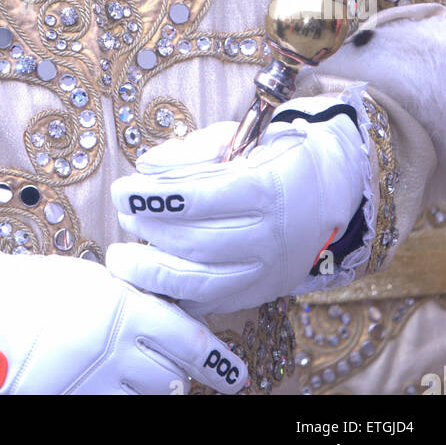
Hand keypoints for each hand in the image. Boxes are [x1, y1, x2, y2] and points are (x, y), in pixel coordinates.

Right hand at [0, 222, 247, 394]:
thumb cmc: (41, 287)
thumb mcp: (95, 281)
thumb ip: (134, 299)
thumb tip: (178, 318)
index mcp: (123, 308)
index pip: (187, 340)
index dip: (216, 360)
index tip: (235, 373)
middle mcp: (112, 348)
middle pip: (170, 377)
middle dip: (174, 373)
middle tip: (167, 367)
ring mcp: (89, 382)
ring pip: (145, 400)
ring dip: (146, 390)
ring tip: (129, 374)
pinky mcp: (65, 402)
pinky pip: (108, 411)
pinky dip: (114, 399)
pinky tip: (107, 387)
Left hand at [108, 97, 364, 315]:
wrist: (324, 193)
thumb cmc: (270, 158)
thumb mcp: (238, 138)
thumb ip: (193, 150)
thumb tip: (148, 166)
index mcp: (264, 190)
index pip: (200, 199)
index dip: (156, 199)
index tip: (123, 192)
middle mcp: (267, 236)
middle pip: (196, 243)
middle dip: (150, 232)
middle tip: (123, 218)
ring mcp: (264, 272)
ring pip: (201, 283)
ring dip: (152, 273)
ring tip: (121, 258)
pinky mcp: (256, 294)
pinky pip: (209, 306)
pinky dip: (174, 298)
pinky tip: (147, 284)